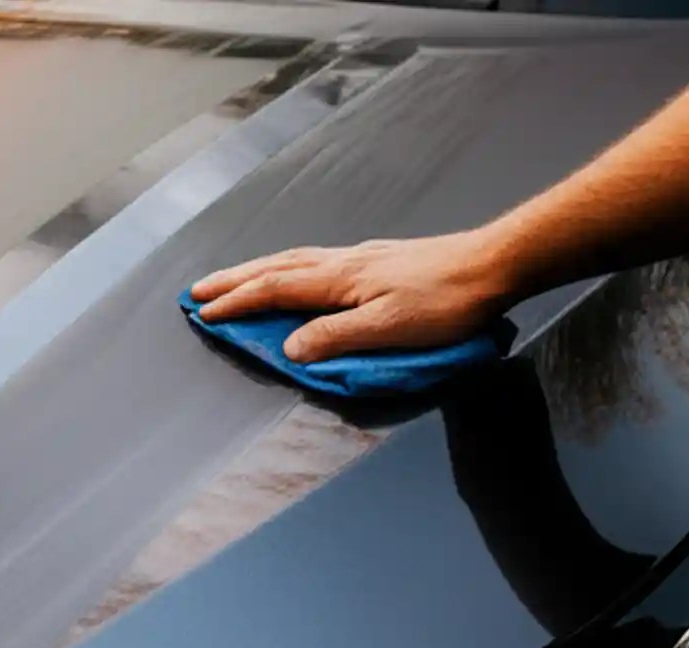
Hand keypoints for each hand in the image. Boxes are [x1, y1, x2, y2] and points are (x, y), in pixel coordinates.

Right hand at [190, 231, 515, 362]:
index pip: (274, 290)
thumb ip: (336, 338)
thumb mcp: (388, 328)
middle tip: (199, 290)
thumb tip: (289, 349)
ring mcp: (358, 258)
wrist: (490, 265)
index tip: (203, 314)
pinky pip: (314, 260)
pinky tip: (295, 272)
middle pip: (275, 268)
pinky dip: (287, 266)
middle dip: (234, 280)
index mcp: (338, 280)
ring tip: (233, 279)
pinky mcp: (375, 260)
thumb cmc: (444, 301)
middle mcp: (341, 263)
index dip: (237, 303)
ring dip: (257, 271)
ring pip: (293, 260)